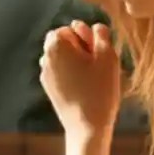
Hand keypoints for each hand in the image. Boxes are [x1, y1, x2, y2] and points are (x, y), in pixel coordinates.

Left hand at [39, 21, 120, 154]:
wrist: (86, 127)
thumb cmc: (99, 89)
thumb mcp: (108, 56)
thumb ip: (101, 34)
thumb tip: (95, 26)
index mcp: (56, 45)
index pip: (69, 28)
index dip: (85, 36)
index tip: (96, 52)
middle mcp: (45, 58)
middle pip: (64, 43)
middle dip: (80, 48)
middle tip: (97, 62)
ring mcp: (45, 75)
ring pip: (64, 59)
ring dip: (78, 61)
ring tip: (94, 75)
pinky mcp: (49, 90)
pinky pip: (62, 73)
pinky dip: (73, 74)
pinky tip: (87, 87)